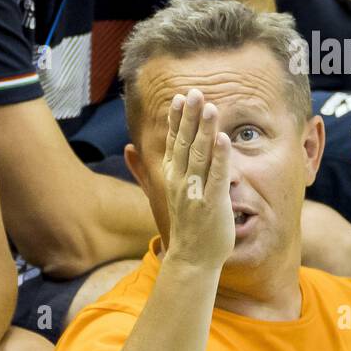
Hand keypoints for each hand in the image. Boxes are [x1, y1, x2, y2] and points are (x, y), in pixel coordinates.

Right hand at [162, 88, 233, 271]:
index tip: (180, 97)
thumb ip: (144, 169)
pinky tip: (223, 138)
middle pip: (184, 143)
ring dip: (204, 130)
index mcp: (171, 176)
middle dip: (190, 117)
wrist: (191, 259)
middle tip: (195, 92)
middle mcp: (180, 181)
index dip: (176, 119)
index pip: (173, 142)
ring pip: (200, 156)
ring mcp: (195, 192)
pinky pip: (216, 177)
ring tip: (210, 107)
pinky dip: (219, 157)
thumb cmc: (184, 224)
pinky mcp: (212, 204)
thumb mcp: (162, 193)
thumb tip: (128, 148)